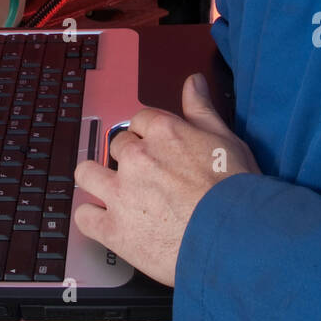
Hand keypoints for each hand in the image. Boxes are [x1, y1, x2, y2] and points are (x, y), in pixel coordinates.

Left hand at [73, 72, 260, 287]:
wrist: (236, 237)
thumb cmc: (235, 191)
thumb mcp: (225, 138)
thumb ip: (201, 108)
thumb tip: (192, 82)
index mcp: (161, 131)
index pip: (139, 122)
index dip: (148, 137)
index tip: (156, 151)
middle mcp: (136, 157)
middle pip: (115, 147)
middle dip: (128, 160)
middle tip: (146, 178)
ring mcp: (120, 192)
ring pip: (87, 174)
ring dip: (96, 180)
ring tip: (112, 192)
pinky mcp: (114, 229)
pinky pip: (84, 217)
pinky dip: (92, 219)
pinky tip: (105, 222)